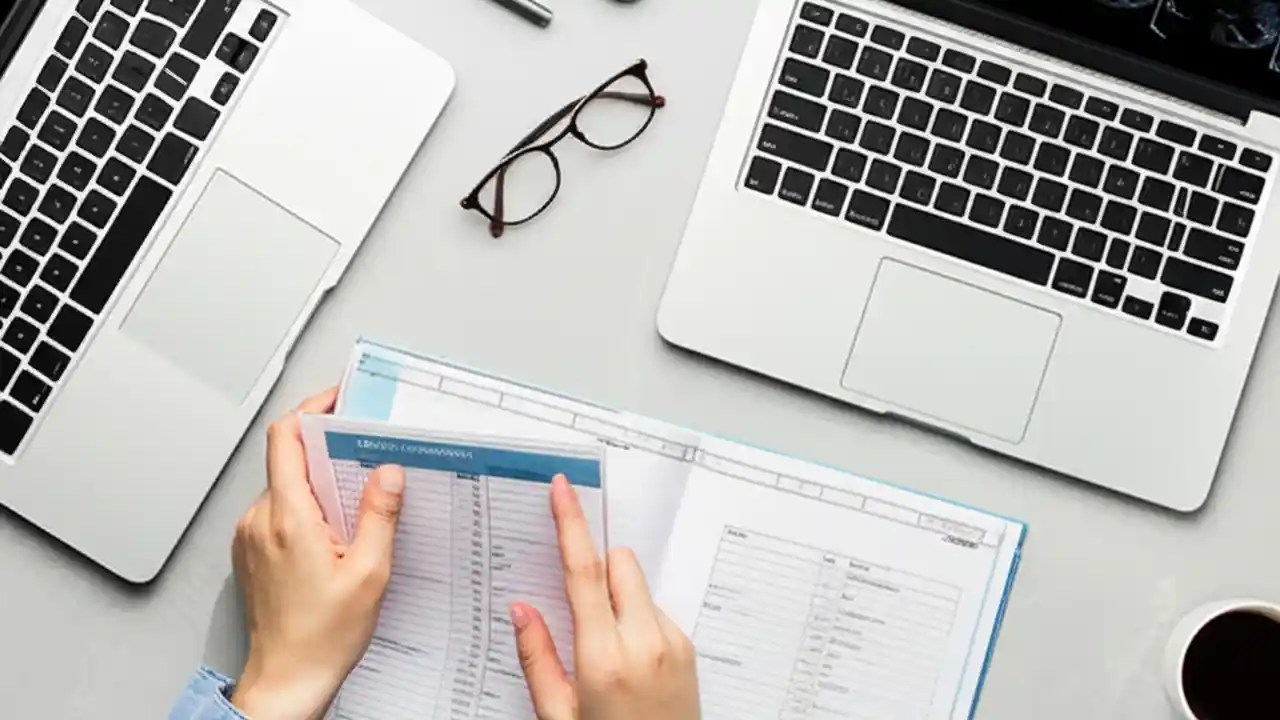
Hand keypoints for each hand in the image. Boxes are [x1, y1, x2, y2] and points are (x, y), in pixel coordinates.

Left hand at [230, 387, 405, 719]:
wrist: (287, 680)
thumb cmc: (322, 638)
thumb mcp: (369, 573)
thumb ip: (379, 515)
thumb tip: (386, 472)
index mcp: (288, 518)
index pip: (286, 438)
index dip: (311, 410)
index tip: (337, 400)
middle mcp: (261, 520)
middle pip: (289, 459)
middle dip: (328, 452)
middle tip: (365, 456)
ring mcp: (251, 536)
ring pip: (285, 487)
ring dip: (319, 485)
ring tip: (356, 507)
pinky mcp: (252, 551)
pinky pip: (279, 511)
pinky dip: (307, 509)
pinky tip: (335, 534)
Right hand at [510, 475, 700, 719]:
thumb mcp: (558, 714)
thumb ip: (537, 657)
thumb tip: (520, 608)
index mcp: (603, 656)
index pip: (583, 572)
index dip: (571, 523)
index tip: (564, 488)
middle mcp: (644, 640)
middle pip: (619, 564)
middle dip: (597, 567)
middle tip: (579, 602)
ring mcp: (672, 642)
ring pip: (638, 585)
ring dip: (618, 596)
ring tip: (604, 648)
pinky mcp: (688, 648)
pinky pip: (656, 610)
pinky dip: (637, 619)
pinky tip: (628, 661)